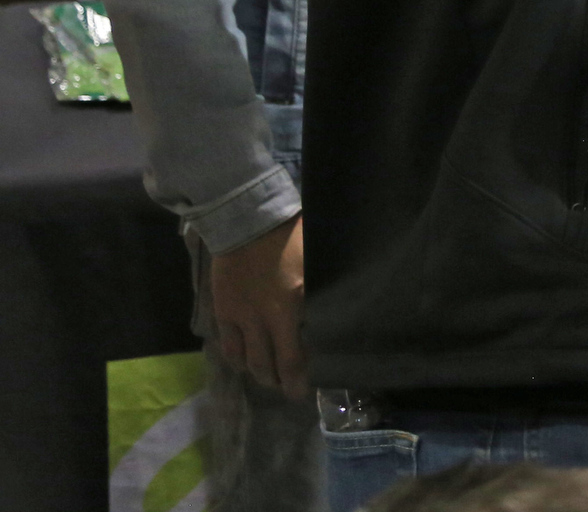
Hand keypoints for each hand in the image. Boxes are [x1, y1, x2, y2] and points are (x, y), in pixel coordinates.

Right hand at [211, 216, 307, 399]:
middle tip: (293, 392)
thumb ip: (323, 288)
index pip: (301, 354)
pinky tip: (245, 364)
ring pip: (250, 361)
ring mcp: (242, 317)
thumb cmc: (290, 234)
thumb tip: (339, 308)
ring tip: (270, 379)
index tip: (312, 385)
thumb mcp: (317, 260)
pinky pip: (229, 347)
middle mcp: (268, 318)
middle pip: (275, 365)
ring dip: (261, 374)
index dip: (305, 375)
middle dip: (284, 384)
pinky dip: (238, 360)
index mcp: (295, 304)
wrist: (245, 219)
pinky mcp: (223, 312)